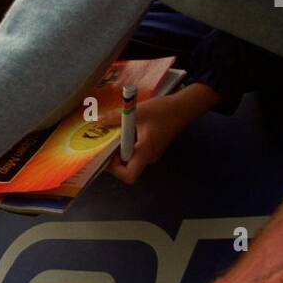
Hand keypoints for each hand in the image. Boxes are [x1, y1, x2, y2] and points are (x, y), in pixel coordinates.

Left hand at [102, 85, 218, 184]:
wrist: (185, 106)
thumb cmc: (164, 110)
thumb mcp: (137, 111)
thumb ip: (115, 117)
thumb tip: (98, 120)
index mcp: (145, 152)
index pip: (129, 176)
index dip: (114, 170)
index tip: (108, 153)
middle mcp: (148, 156)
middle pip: (126, 167)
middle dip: (112, 156)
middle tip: (104, 141)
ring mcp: (151, 152)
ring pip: (129, 158)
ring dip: (118, 147)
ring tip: (111, 133)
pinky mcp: (151, 146)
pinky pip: (134, 150)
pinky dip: (125, 142)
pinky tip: (122, 128)